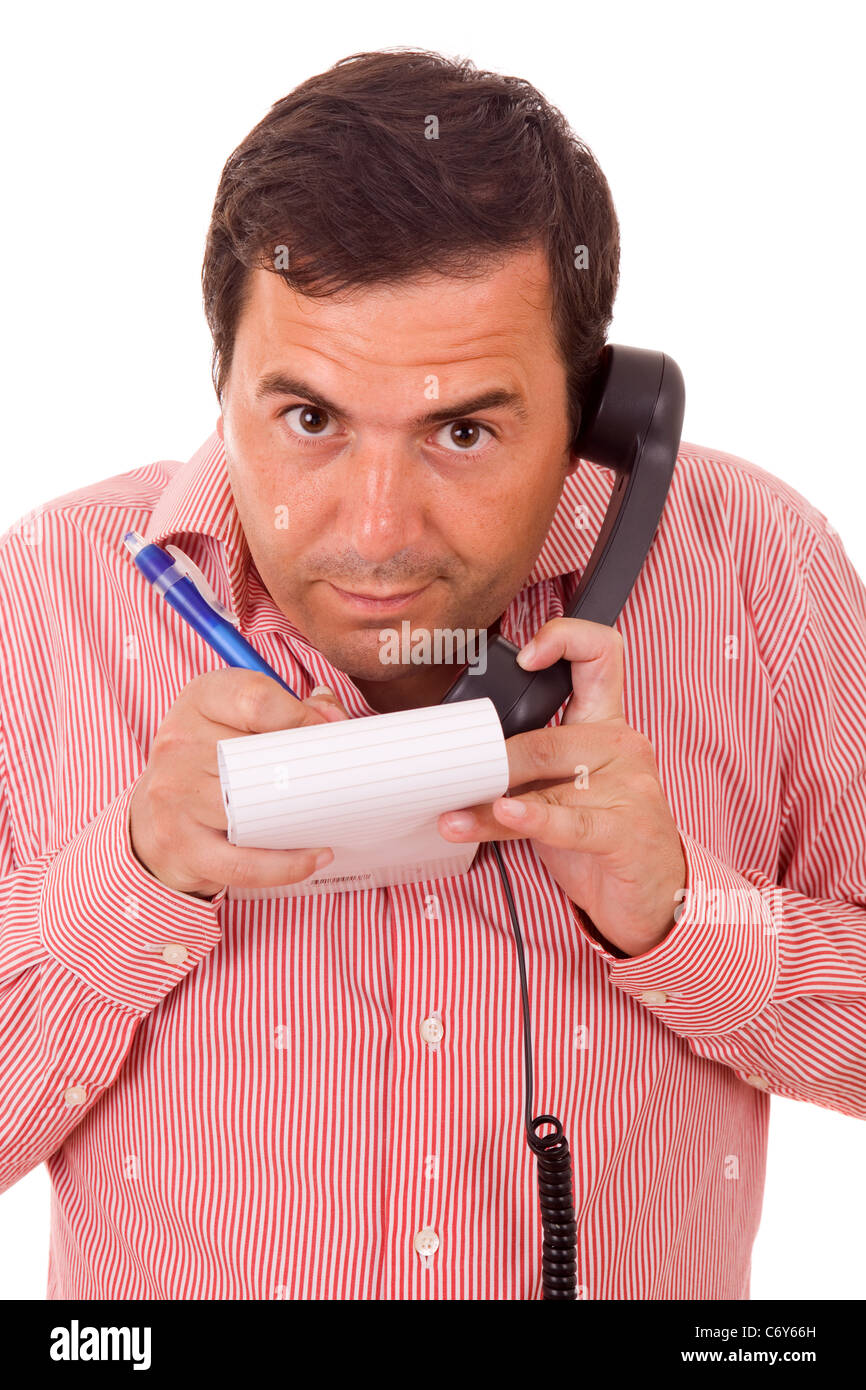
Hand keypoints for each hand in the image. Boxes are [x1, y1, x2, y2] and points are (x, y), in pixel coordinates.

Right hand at [129, 670, 349, 897]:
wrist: (152, 818)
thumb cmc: (210, 763)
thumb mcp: (238, 720)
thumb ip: (293, 711)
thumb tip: (333, 717)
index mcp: (199, 700)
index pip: (257, 700)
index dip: (303, 718)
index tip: (329, 736)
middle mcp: (178, 742)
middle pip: (259, 755)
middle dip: (307, 770)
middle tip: (339, 782)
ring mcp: (175, 795)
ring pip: (253, 809)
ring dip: (302, 817)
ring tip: (330, 818)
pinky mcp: (181, 844)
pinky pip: (244, 864)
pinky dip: (286, 865)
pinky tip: (316, 856)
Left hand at [438, 618, 685, 957]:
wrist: (656, 898)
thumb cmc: (601, 837)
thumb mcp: (565, 788)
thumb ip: (529, 761)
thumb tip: (460, 755)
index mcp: (607, 725)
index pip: (600, 653)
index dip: (565, 639)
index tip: (524, 656)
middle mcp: (622, 747)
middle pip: (544, 736)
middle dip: (491, 761)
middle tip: (451, 777)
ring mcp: (629, 788)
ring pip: (542, 783)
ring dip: (487, 804)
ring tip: (452, 815)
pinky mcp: (625, 830)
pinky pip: (567, 821)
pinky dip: (529, 817)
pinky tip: (504, 813)